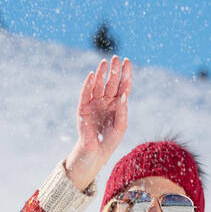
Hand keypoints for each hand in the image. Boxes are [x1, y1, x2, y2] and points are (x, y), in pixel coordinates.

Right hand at [64, 55, 130, 190]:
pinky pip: (85, 93)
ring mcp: (94, 103)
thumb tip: (123, 95)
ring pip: (98, 85)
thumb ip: (122, 111)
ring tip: (105, 63)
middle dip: (114, 71)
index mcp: (117, 104)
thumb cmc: (111, 140)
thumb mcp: (121, 126)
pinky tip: (92, 75)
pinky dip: (88, 84)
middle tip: (116, 59)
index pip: (122, 86)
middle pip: (111, 82)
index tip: (127, 62)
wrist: (96, 152)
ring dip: (102, 74)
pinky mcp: (83, 107)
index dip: (125, 74)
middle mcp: (106, 101)